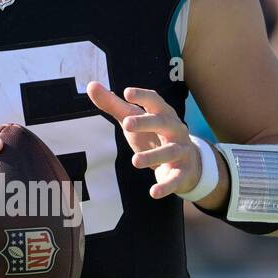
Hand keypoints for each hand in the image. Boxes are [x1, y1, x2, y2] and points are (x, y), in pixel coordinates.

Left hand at [86, 82, 202, 198]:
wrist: (186, 162)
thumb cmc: (153, 135)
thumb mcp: (133, 120)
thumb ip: (113, 104)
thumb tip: (91, 85)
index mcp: (163, 113)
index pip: (155, 101)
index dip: (142, 96)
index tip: (126, 92)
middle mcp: (175, 129)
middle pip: (163, 123)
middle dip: (147, 123)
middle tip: (127, 125)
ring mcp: (181, 151)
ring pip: (170, 151)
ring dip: (153, 156)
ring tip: (134, 161)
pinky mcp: (182, 172)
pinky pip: (175, 179)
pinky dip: (166, 186)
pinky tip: (154, 192)